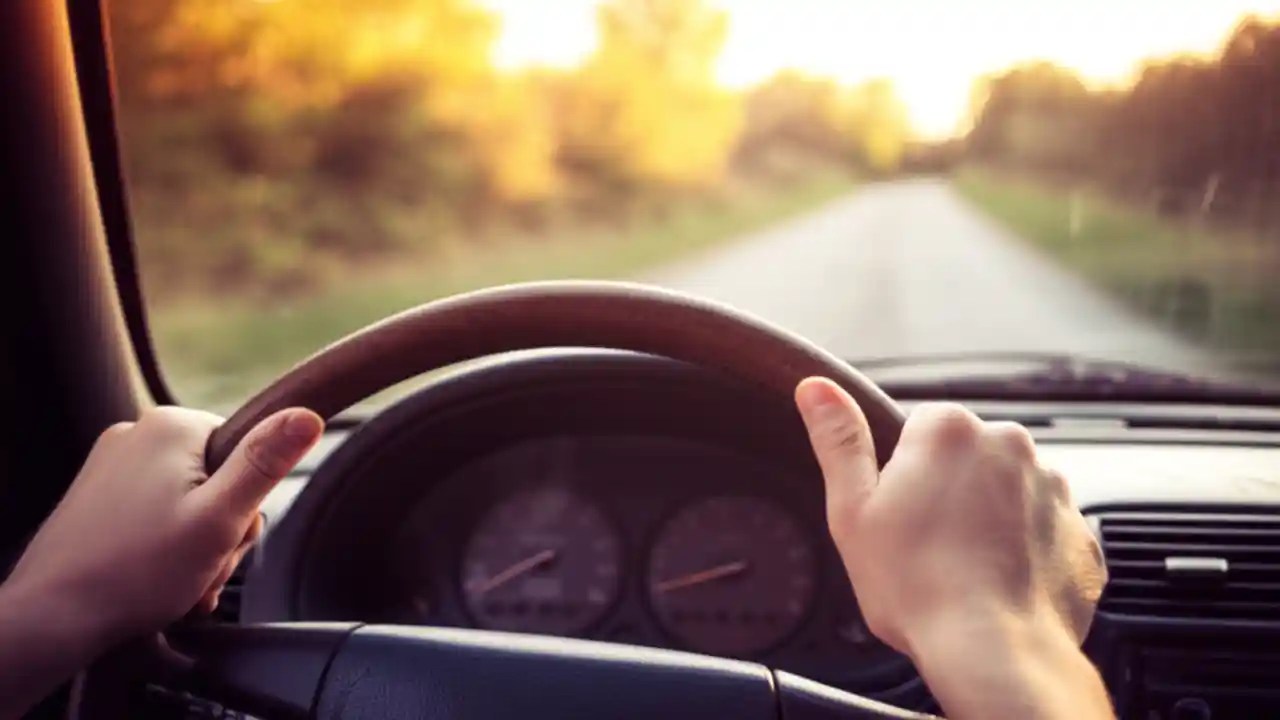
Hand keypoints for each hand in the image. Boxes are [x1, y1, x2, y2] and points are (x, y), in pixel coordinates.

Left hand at [6, 406, 322, 645]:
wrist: (53, 617)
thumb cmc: (135, 573)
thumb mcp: (219, 520)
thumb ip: (265, 464)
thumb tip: (307, 416)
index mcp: (171, 427)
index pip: (247, 449)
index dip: (248, 501)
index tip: (225, 536)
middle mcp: (137, 434)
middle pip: (219, 477)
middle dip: (220, 530)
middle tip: (201, 564)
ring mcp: (112, 464)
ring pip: (189, 499)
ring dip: (197, 544)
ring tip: (179, 577)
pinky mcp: (99, 494)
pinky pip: (157, 511)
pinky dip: (167, 544)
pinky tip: (160, 576)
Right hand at [795, 378, 1109, 718]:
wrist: (994, 653)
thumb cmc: (916, 585)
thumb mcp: (853, 511)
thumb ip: (838, 441)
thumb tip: (816, 388)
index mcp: (949, 430)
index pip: (919, 428)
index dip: (903, 473)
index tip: (899, 513)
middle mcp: (1010, 445)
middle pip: (967, 457)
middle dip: (949, 491)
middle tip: (926, 545)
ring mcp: (1054, 489)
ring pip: (1008, 492)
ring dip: (989, 518)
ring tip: (964, 569)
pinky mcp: (1081, 533)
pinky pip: (1044, 531)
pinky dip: (1025, 551)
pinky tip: (999, 583)